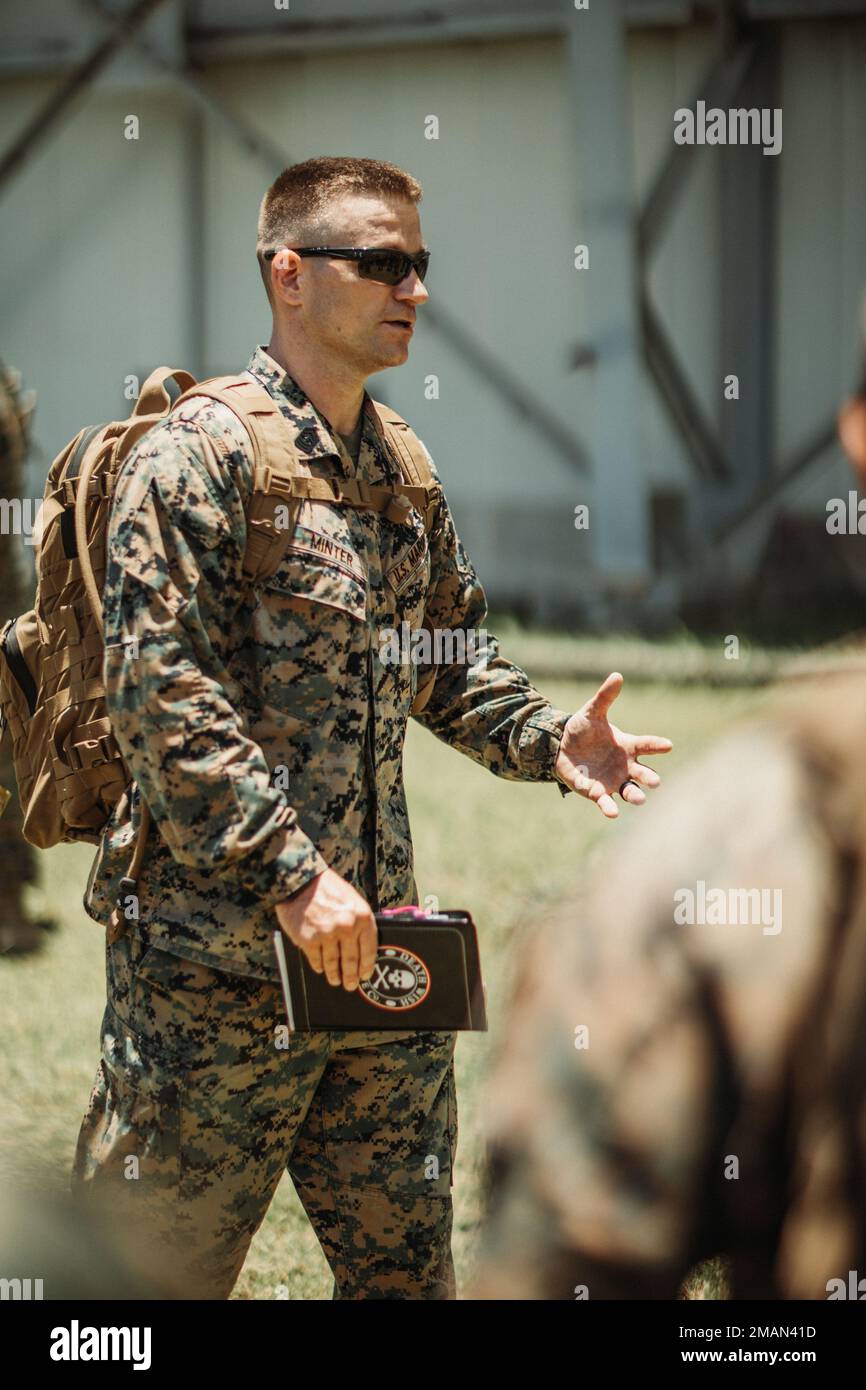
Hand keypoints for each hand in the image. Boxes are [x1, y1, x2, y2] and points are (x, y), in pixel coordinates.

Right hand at [275, 869, 377, 990]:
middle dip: (351, 976)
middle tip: (350, 985)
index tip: (365, 975)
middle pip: (351, 961)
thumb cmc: (328, 888)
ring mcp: (327, 935)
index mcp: (362, 916)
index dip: (367, 966)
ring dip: (335, 975)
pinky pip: (317, 960)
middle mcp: (347, 927)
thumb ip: (359, 921)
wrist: (300, 881)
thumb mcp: (352, 900)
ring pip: (333, 963)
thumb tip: (363, 947)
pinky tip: (320, 968)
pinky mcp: (309, 941)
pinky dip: (319, 966)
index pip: (369, 950)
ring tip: (335, 980)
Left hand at [554, 671, 672, 818]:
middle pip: (642, 774)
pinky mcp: (597, 792)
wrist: (562, 747)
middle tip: (655, 781)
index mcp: (628, 746)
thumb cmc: (583, 730)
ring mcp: (613, 781)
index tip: (668, 745)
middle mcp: (625, 766)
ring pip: (629, 792)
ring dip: (634, 796)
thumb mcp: (592, 712)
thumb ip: (605, 697)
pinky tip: (611, 811)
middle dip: (648, 778)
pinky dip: (608, 805)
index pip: (646, 745)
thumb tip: (617, 675)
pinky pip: (605, 801)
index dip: (656, 745)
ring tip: (640, 799)